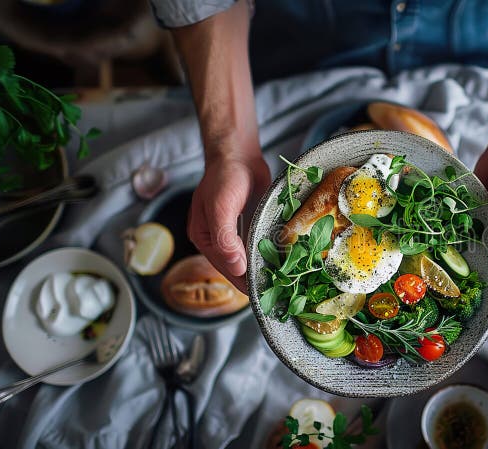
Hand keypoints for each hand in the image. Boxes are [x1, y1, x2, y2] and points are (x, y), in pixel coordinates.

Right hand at [187, 152, 270, 291]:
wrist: (239, 153)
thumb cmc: (225, 177)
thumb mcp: (221, 207)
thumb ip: (225, 239)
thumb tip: (237, 268)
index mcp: (204, 238)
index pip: (224, 267)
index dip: (242, 281)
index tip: (261, 294)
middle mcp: (218, 239)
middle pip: (236, 266)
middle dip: (254, 279)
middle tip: (276, 293)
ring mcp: (233, 233)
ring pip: (248, 258)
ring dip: (262, 268)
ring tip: (281, 283)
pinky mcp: (249, 225)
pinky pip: (258, 245)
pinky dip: (268, 253)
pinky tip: (282, 262)